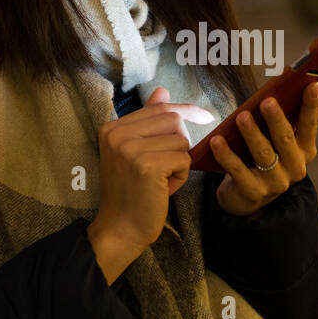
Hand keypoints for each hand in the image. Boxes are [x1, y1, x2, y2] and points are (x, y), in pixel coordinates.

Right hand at [92, 86, 213, 258]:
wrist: (121, 228)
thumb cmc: (133, 192)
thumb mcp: (136, 152)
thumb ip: (149, 121)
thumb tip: (162, 90)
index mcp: (112, 127)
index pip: (159, 108)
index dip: (186, 110)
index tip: (206, 116)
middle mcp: (117, 133)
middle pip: (173, 120)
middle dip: (180, 143)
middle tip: (167, 168)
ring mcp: (129, 148)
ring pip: (181, 140)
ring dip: (180, 162)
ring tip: (162, 180)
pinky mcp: (146, 165)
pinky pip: (183, 159)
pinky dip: (181, 175)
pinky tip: (164, 188)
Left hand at [210, 80, 317, 218]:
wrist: (247, 197)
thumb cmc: (263, 158)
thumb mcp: (275, 141)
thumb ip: (278, 122)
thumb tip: (271, 93)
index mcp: (304, 150)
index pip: (310, 126)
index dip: (311, 105)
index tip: (312, 84)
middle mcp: (295, 167)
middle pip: (285, 140)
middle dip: (276, 119)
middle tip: (267, 101)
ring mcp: (276, 182)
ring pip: (263, 154)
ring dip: (252, 134)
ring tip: (242, 117)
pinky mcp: (254, 192)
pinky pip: (238, 171)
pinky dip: (227, 155)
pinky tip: (216, 141)